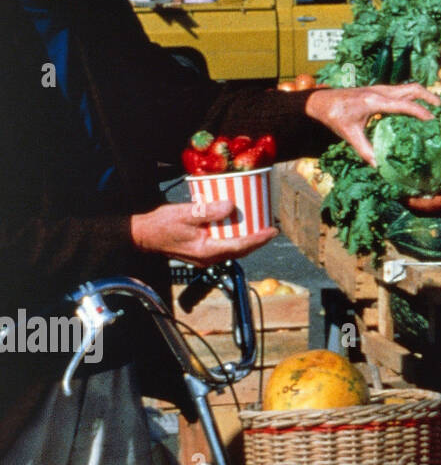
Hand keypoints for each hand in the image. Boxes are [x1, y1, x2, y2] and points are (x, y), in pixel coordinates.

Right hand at [130, 200, 276, 264]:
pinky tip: (242, 227)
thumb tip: (230, 207)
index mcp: (205, 251)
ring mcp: (205, 256)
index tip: (272, 231)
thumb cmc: (161, 225)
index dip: (258, 239)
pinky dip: (236, 238)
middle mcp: (208, 258)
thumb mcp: (183, 214)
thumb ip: (207, 211)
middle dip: (258, 241)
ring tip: (263, 227)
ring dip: (249, 240)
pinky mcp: (203, 251)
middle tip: (273, 228)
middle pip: (240, 251)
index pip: (239, 247)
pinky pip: (225, 246)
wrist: (143, 235)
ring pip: (234, 250)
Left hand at [305, 83, 439, 165]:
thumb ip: (365, 150)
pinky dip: (412, 97)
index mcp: (375, 101)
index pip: (405, 104)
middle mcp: (381, 91)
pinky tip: (415, 108)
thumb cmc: (334, 116)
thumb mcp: (349, 135)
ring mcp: (380, 88)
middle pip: (412, 88)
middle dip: (429, 97)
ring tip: (434, 108)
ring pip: (408, 87)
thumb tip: (379, 167)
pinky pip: (401, 90)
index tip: (434, 121)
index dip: (421, 112)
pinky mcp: (378, 90)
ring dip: (423, 95)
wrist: (320, 101)